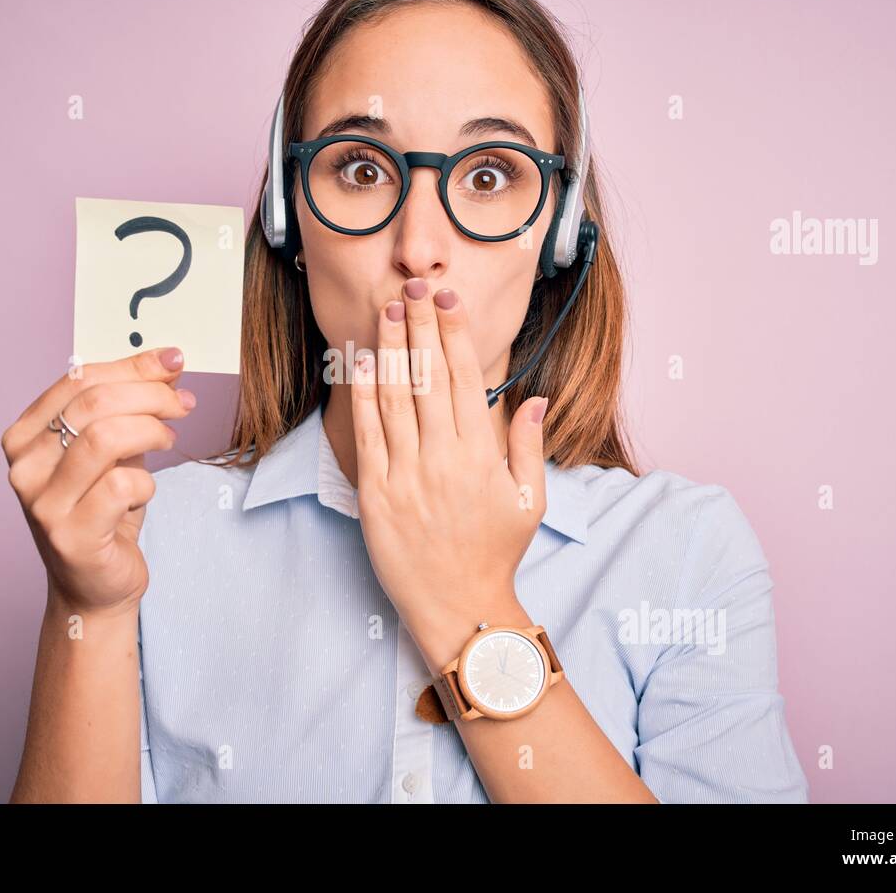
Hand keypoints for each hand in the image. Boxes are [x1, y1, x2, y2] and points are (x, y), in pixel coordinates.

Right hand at [1, 346, 194, 615]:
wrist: (95, 586)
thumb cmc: (105, 512)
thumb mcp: (114, 451)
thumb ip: (131, 407)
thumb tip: (169, 364)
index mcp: (25, 436)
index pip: (78, 379)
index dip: (133, 365)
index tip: (174, 360)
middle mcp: (23, 466)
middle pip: (93, 402)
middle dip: (150, 394)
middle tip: (184, 403)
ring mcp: (41, 502)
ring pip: (105, 437)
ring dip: (151, 432)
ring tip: (169, 440)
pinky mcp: (69, 534)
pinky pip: (120, 486)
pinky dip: (146, 483)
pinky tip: (143, 492)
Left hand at [349, 277, 548, 643]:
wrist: (460, 607)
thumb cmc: (497, 553)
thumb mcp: (529, 501)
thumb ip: (527, 446)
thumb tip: (532, 398)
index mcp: (481, 455)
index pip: (466, 379)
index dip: (455, 335)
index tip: (447, 301)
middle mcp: (443, 458)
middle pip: (428, 378)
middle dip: (420, 327)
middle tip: (412, 288)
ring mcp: (406, 475)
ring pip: (395, 398)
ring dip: (391, 349)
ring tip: (387, 311)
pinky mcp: (375, 494)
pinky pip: (368, 434)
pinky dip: (364, 395)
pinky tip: (364, 363)